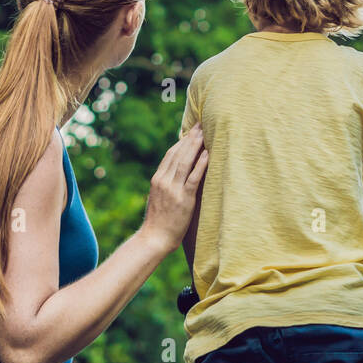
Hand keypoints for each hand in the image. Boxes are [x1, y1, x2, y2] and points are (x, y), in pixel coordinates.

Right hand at [140, 124, 207, 253]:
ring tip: (205, 132)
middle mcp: (164, 181)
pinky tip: (207, 154)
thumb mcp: (158, 197)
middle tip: (201, 124)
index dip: (182, 140)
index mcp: (157, 179)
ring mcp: (173, 189)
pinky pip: (193, 178)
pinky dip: (201, 164)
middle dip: (191, 138)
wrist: (154, 238)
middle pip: (178, 153)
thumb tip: (176, 170)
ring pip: (185, 162)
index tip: (191, 130)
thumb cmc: (159, 220)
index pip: (170, 154)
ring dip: (196, 145)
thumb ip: (166, 182)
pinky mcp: (184, 199)